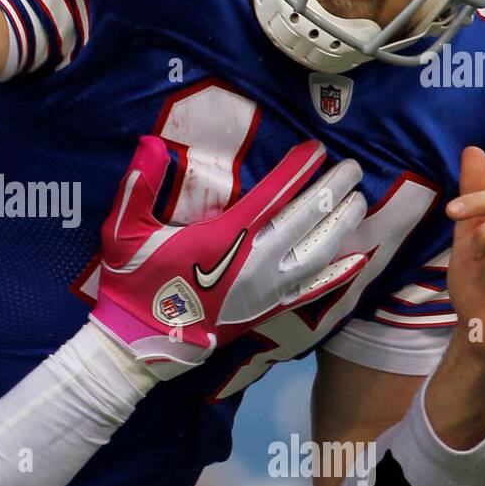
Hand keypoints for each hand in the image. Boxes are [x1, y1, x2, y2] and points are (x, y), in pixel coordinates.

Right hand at [90, 136, 369, 377]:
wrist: (142, 342)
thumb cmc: (135, 282)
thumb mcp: (124, 231)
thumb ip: (138, 186)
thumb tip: (149, 143)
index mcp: (223, 237)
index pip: (273, 195)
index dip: (298, 169)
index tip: (317, 148)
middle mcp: (255, 261)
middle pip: (306, 219)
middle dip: (332, 190)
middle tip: (353, 167)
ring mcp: (267, 288)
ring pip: (319, 251)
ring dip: (342, 224)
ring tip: (359, 201)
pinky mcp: (269, 310)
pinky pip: (313, 289)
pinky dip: (338, 273)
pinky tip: (359, 259)